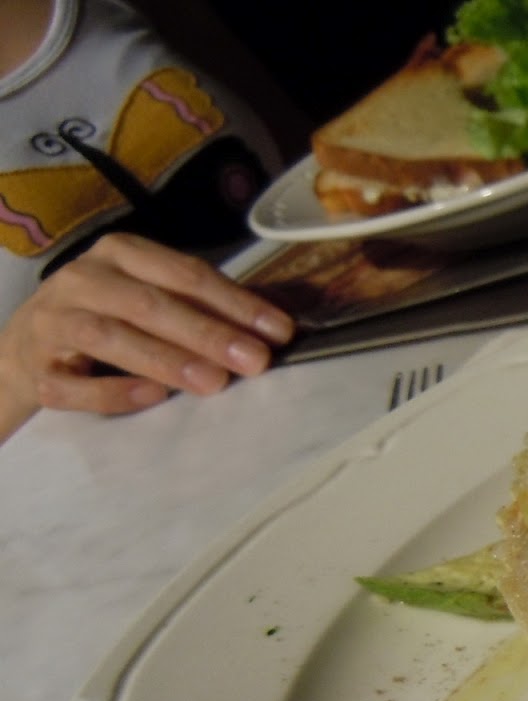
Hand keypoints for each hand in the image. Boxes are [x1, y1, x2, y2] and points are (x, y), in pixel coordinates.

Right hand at [0, 232, 294, 442]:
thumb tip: (274, 330)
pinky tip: (152, 398)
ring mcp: (53, 323)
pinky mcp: (37, 370)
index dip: (234, 302)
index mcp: (120, 255)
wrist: (27, 348)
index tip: (280, 331)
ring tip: (214, 382)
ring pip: (108, 336)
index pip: (184, 274)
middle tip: (255, 360)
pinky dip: (113, 391)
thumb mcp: (151, 298)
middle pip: (148, 304)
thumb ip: (202, 308)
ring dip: (166, 360)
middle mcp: (82, 280)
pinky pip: (73, 384)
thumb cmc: (109, 317)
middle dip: (207, 332)